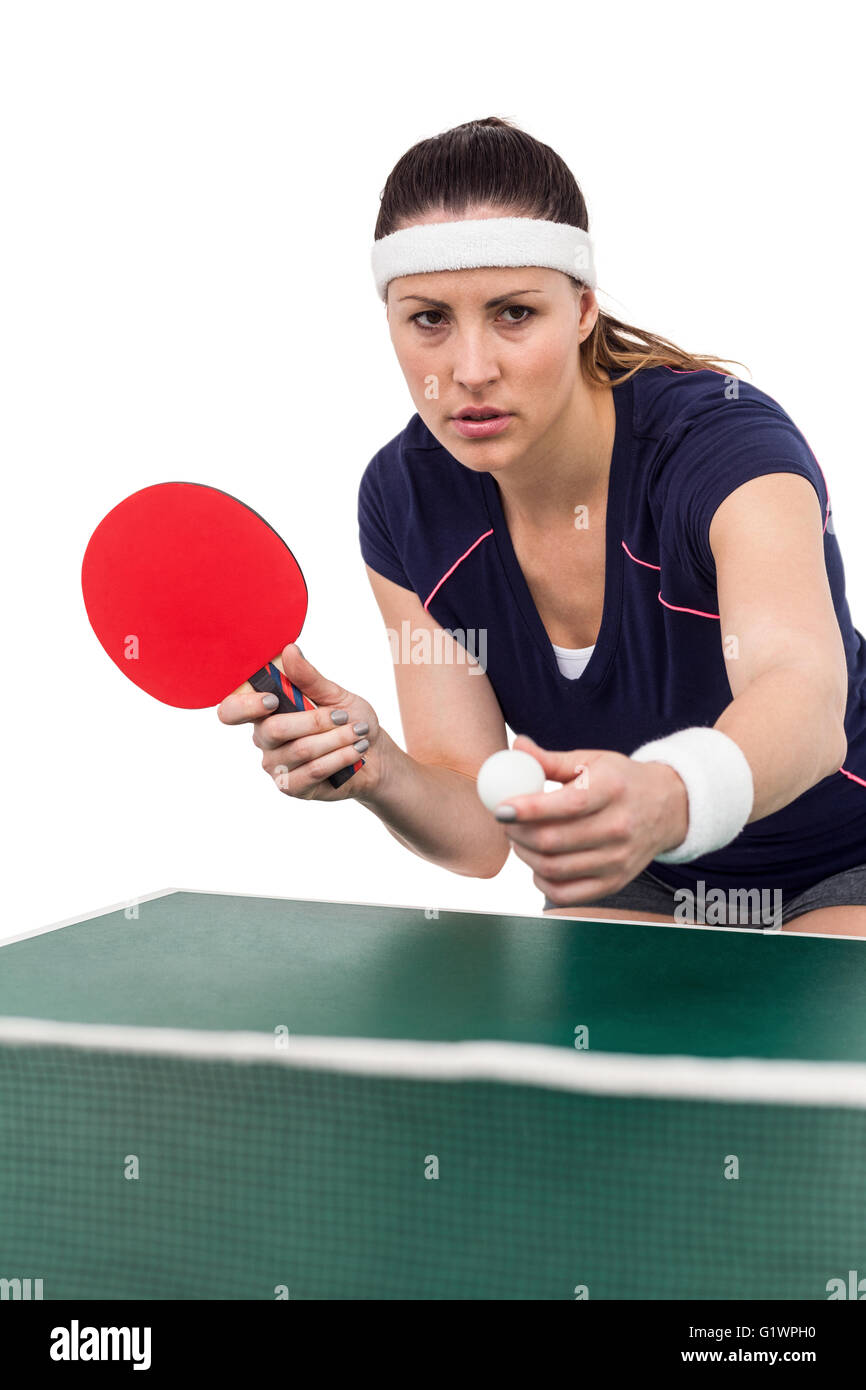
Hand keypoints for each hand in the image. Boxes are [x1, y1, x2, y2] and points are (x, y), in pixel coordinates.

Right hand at [217, 643, 381, 800]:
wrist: (374, 755)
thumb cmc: (349, 720)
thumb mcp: (333, 694)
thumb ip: (309, 677)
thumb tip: (290, 650)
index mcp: (265, 711)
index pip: (232, 710)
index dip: (246, 705)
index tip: (273, 699)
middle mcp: (264, 739)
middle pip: (273, 730)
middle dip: (316, 721)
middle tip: (345, 716)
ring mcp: (276, 765)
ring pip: (300, 750)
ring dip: (336, 739)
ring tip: (358, 733)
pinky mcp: (292, 787)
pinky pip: (313, 770)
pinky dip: (339, 757)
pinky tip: (356, 750)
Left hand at [495, 733, 687, 905]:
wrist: (668, 808)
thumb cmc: (620, 780)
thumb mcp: (591, 761)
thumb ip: (550, 759)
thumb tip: (515, 749)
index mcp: (613, 789)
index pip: (567, 804)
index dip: (529, 808)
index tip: (501, 807)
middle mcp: (620, 827)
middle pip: (553, 840)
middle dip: (518, 832)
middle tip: (506, 821)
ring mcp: (619, 859)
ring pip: (554, 868)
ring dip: (525, 855)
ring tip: (519, 838)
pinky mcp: (615, 882)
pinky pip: (566, 893)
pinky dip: (542, 880)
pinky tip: (537, 862)